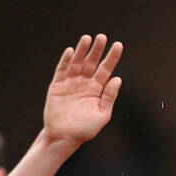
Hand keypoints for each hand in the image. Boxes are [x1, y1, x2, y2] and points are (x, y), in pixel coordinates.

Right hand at [42, 34, 123, 148]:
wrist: (64, 137)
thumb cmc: (85, 129)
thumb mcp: (102, 114)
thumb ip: (109, 97)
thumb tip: (118, 79)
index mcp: (96, 90)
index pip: (106, 70)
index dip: (112, 58)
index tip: (118, 45)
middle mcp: (84, 84)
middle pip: (92, 63)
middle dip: (97, 50)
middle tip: (102, 37)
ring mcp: (70, 83)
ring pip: (77, 63)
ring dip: (82, 51)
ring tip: (88, 39)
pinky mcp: (57, 86)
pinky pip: (62, 70)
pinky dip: (66, 61)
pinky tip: (72, 52)